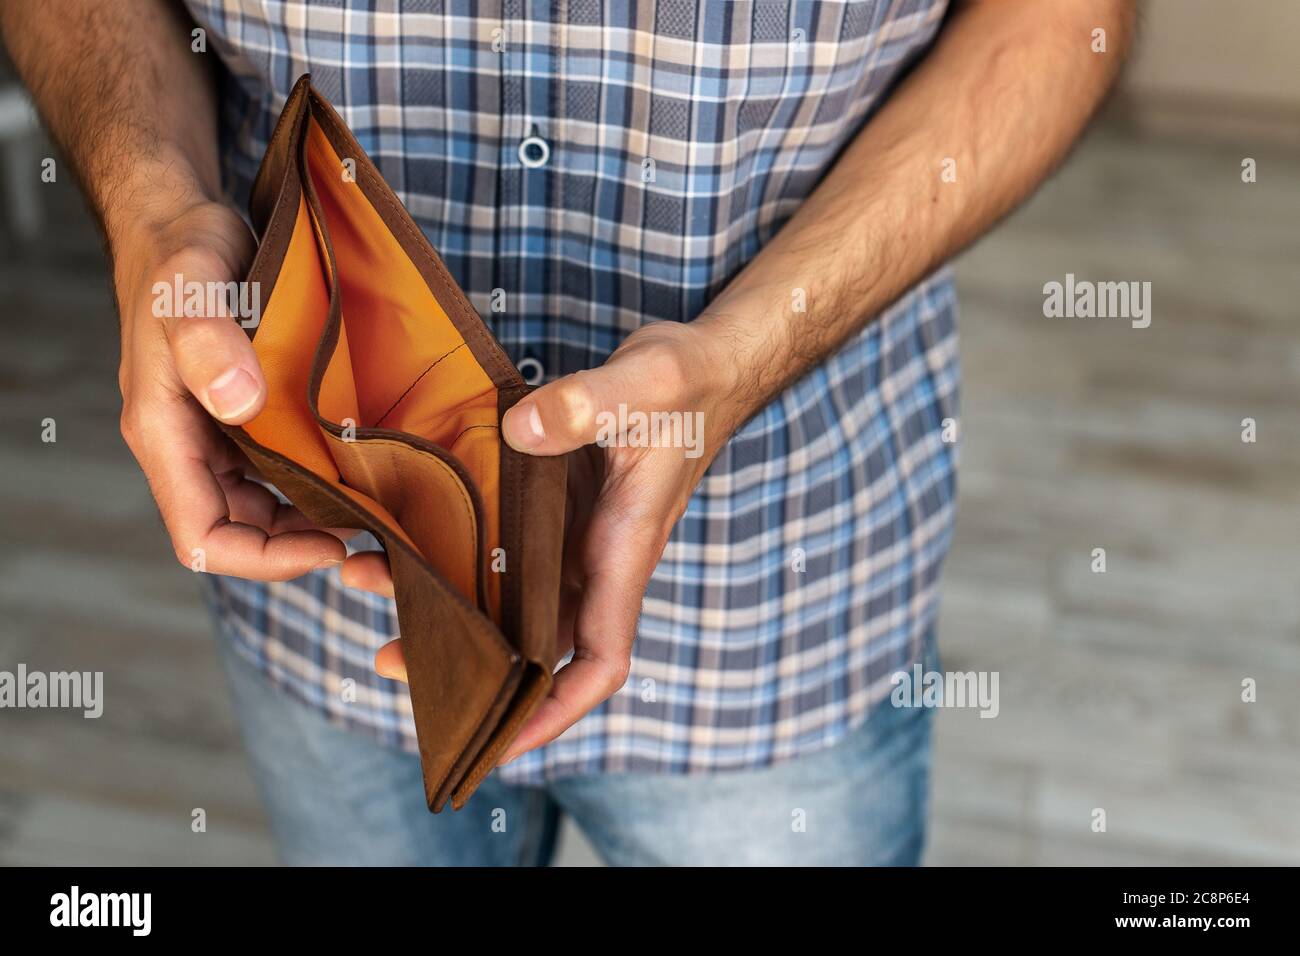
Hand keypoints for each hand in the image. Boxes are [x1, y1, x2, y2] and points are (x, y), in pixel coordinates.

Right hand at [116, 200, 346, 578]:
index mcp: (164, 436)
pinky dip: (314, 476)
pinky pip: (276, 467)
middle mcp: (188, 445)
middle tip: (371, 530)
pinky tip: (357, 465)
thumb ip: (208, 346)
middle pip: (239, 532)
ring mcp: (214, 432)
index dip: (264, 559)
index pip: (202, 538)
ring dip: (311, 515)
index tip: (331, 546)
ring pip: (262, 505)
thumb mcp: (188, 294)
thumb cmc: (178, 256)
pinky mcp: (241, 413)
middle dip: (300, 545)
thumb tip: (240, 403)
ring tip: (373, 504)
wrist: (181, 222)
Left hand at [346, 321, 743, 760]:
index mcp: (625, 547)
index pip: (599, 658)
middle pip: (538, 641)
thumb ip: (587, 405)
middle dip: (474, 665)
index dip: (555, 710)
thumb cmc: (690, 384)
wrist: (703, 363)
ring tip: (372, 576)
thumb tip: (521, 431)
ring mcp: (577, 530)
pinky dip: (461, 550)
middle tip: (393, 657)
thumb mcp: (646, 386)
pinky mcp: (559, 499)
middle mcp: (598, 553)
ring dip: (451, 601)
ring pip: (512, 593)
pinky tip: (411, 531)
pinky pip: (507, 543)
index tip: (501, 741)